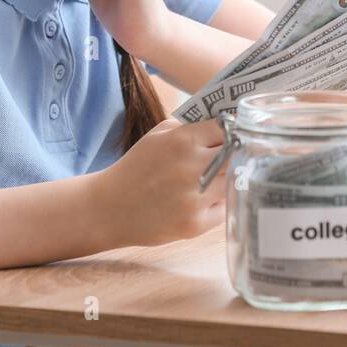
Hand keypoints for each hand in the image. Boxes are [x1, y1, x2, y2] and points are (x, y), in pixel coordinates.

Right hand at [93, 117, 227, 245]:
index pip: (226, 127)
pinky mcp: (195, 224)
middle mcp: (191, 168)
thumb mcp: (158, 135)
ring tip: (216, 178)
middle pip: (237, 155)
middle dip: (236, 154)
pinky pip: (224, 209)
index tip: (234, 134)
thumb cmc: (137, 167)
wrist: (110, 207)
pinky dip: (219, 203)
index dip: (232, 130)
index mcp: (182, 140)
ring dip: (229, 179)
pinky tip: (204, 199)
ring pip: (233, 182)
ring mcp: (195, 198)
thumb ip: (190, 127)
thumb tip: (225, 122)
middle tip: (233, 156)